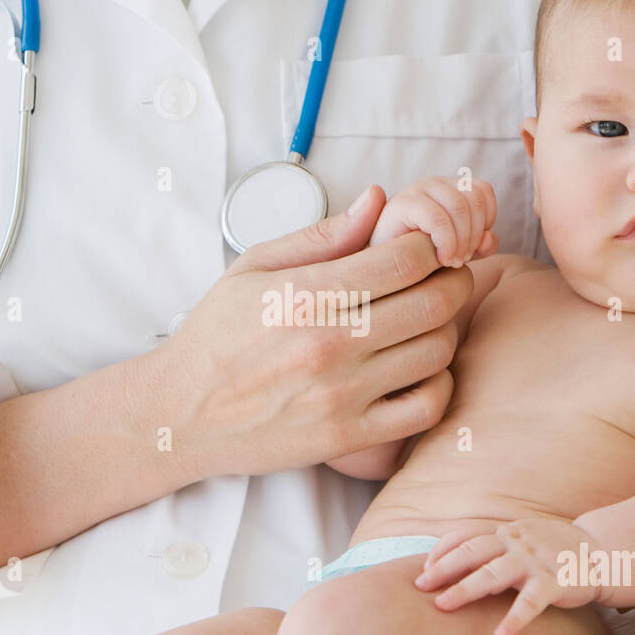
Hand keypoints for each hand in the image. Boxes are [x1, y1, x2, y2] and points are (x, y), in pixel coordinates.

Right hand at [156, 185, 474, 478]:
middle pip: (435, 302)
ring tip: (424, 324)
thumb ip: (322, 235)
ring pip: (438, 352)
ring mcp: (342, 394)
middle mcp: (329, 343)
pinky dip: (437, 384)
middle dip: (452, 281)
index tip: (424, 249)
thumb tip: (379, 199)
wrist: (182, 414)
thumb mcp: (254, 268)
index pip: (406, 258)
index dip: (429, 246)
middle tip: (444, 279)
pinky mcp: (349, 436)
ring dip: (444, 331)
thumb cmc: (218, 336)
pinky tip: (418, 372)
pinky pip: (426, 407)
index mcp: (306, 293)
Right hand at [368, 176, 498, 266]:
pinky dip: (447, 243)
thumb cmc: (414, 261)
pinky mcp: (402, 204)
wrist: (375, 268)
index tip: (472, 247)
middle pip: (475, 200)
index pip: (483, 191)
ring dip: (462, 241)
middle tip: (461, 260)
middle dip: (474, 236)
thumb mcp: (455, 253)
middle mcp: (433, 184)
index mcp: (447, 189)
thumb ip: (478, 246)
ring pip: (461, 207)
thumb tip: (489, 239)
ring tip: (451, 262)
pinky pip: (439, 219)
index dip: (485, 221)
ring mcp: (416, 190)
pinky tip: (441, 259)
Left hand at [415, 517, 599, 634]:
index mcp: (505, 532)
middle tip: (420, 585)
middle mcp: (516, 542)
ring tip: (443, 606)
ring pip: (494, 573)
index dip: (442, 548)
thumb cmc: (551, 550)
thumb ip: (492, 548)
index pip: (466, 534)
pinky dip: (515, 618)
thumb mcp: (520, 540)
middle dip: (443, 567)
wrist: (600, 552)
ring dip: (466, 589)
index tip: (422, 567)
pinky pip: (531, 602)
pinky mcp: (555, 582)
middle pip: (472, 551)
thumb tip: (451, 565)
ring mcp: (534, 561)